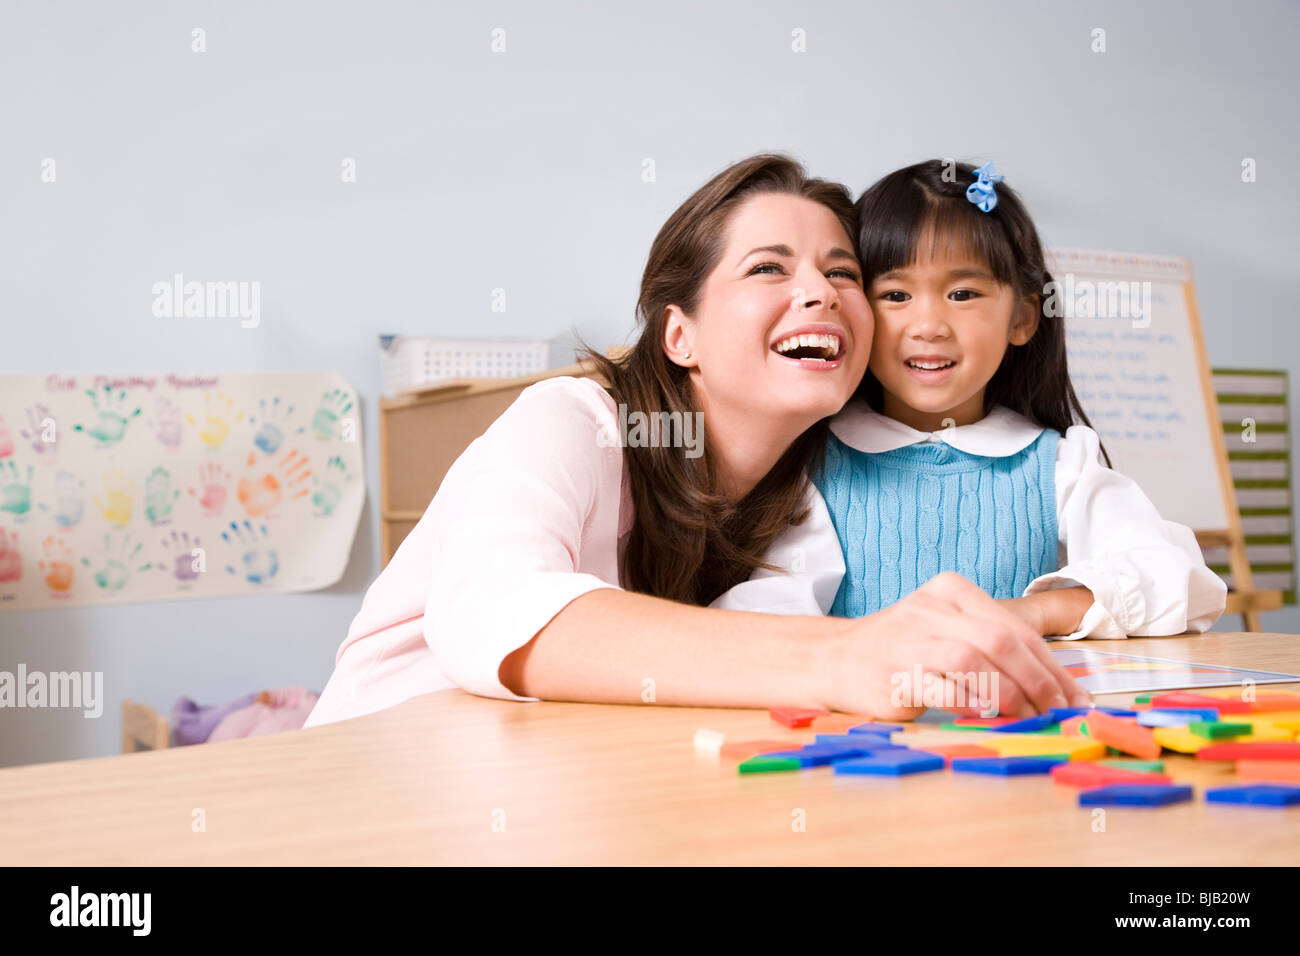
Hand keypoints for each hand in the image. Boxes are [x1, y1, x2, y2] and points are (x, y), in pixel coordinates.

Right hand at [815, 572, 1093, 719]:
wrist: (834, 659)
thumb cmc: (901, 648)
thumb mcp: (944, 628)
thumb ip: (991, 645)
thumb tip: (1054, 684)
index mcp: (950, 590)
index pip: (1015, 628)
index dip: (1052, 666)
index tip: (1074, 696)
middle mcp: (930, 608)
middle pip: (1001, 641)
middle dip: (1039, 681)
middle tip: (1058, 711)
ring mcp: (909, 639)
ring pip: (975, 661)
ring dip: (1011, 695)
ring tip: (1027, 717)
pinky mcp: (894, 673)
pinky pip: (944, 688)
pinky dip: (974, 704)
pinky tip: (988, 716)